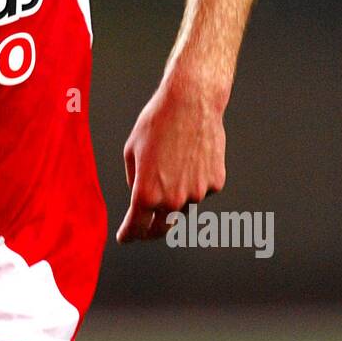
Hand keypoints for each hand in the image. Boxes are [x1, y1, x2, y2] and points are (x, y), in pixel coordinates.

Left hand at [116, 74, 226, 242]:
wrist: (192, 103)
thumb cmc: (157, 123)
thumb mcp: (132, 151)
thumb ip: (134, 180)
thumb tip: (141, 194)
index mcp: (147, 194)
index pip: (136, 227)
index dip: (129, 234)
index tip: (126, 237)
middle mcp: (173, 200)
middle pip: (161, 228)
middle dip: (150, 232)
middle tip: (145, 228)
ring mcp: (197, 194)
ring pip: (183, 207)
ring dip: (175, 198)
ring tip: (173, 166)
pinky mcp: (215, 184)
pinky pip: (201, 190)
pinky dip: (195, 182)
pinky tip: (192, 157)